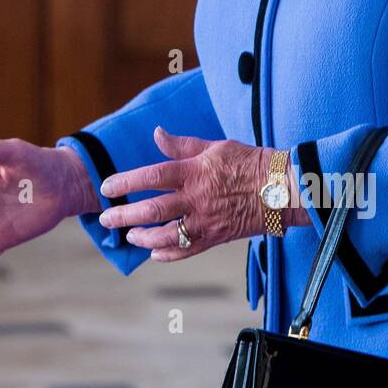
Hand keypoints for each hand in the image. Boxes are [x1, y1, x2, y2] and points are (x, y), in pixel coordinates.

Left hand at [95, 126, 309, 260]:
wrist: (281, 188)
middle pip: (153, 210)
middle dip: (124, 215)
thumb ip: (182, 144)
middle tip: (106, 218)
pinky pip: (188, 250)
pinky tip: (155, 253)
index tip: (106, 186)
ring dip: (143, 237)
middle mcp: (197, 198)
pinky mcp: (217, 237)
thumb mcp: (214, 146)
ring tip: (129, 236)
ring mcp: (207, 221)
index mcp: (195, 172)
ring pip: (167, 235)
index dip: (126, 181)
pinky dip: (169, 254)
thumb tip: (156, 133)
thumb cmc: (249, 162)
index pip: (152, 176)